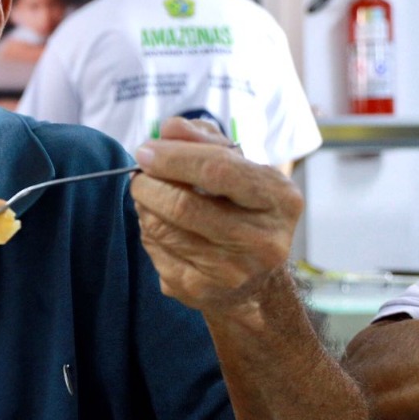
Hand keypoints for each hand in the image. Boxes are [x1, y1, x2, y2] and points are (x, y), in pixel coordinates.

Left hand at [129, 117, 302, 312]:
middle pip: (184, 205)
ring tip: (148, 196)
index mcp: (280, 199)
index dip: (174, 157)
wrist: (254, 280)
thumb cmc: (242, 208)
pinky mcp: (200, 291)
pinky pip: (156, 251)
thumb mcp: (237, 167)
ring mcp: (232, 271)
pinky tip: (159, 225)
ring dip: (144, 206)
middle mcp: (263, 241)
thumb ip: (204, 140)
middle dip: (149, 185)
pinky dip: (147, 232)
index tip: (145, 150)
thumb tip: (168, 128)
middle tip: (138, 176)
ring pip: (162, 229)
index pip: (219, 171)